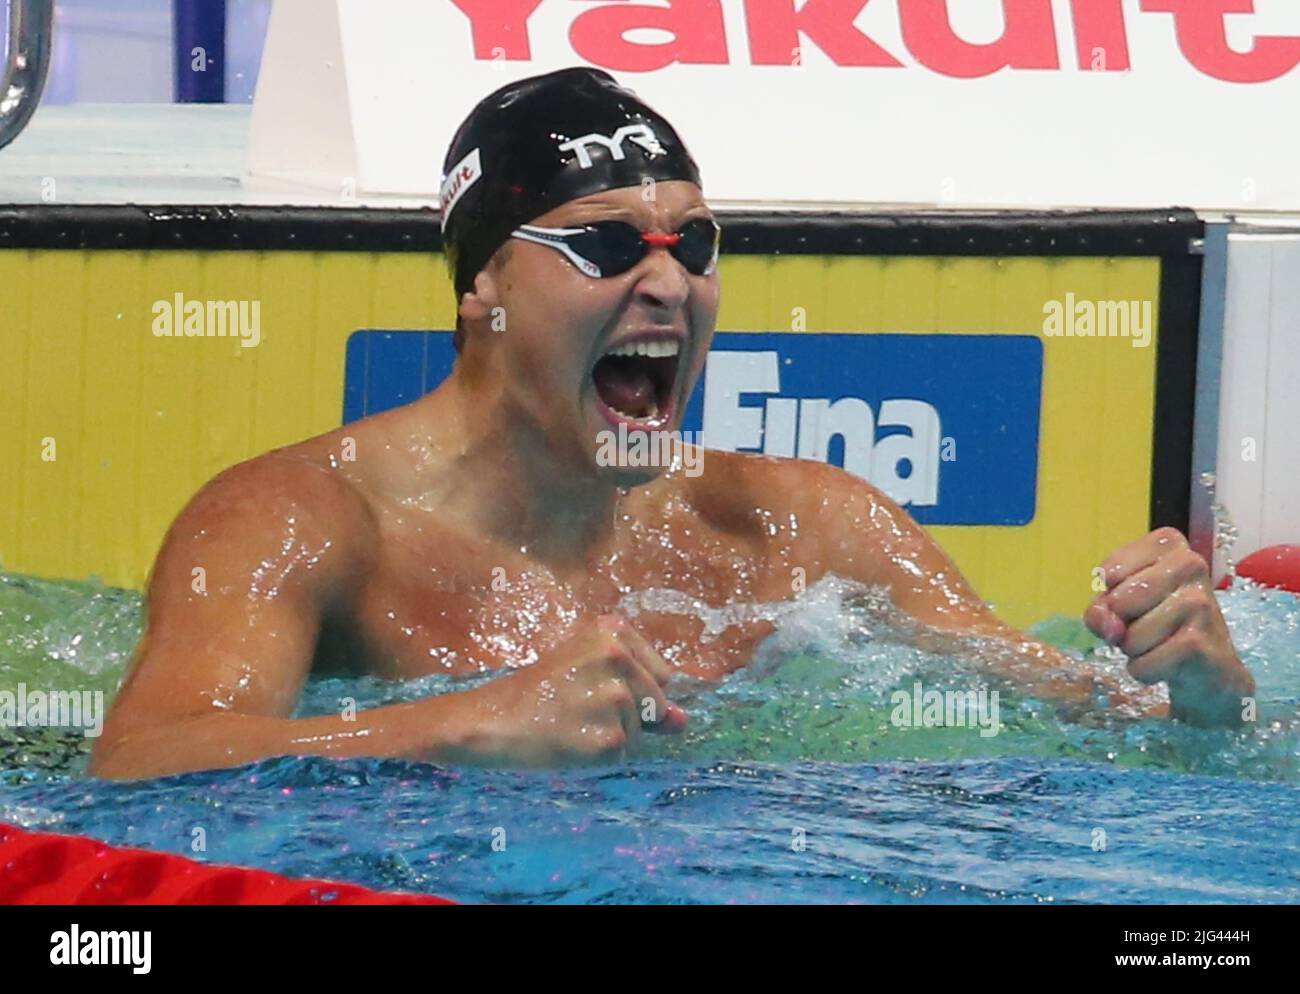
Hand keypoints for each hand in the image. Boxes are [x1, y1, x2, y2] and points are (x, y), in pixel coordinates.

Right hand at [469, 613, 687, 765]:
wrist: (493, 719)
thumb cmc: (540, 692)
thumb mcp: (590, 674)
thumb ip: (643, 692)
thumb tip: (682, 721)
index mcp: (613, 630)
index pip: (663, 675)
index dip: (635, 690)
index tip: (591, 686)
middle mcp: (617, 657)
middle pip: (657, 703)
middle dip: (629, 714)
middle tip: (577, 706)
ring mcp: (614, 698)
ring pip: (640, 731)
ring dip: (611, 735)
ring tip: (571, 721)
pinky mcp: (608, 738)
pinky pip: (623, 754)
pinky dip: (599, 756)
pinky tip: (569, 741)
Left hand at [1084, 527, 1254, 726]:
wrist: (1209, 666)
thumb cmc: (1158, 623)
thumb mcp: (1120, 605)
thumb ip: (1101, 609)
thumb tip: (1111, 627)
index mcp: (1167, 544)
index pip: (1109, 572)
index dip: (1110, 597)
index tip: (1136, 600)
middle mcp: (1190, 563)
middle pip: (1118, 603)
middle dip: (1121, 625)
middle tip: (1149, 625)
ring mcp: (1200, 602)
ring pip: (1129, 637)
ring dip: (1134, 650)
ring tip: (1161, 642)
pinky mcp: (1199, 642)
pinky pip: (1143, 664)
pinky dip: (1145, 670)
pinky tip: (1169, 662)